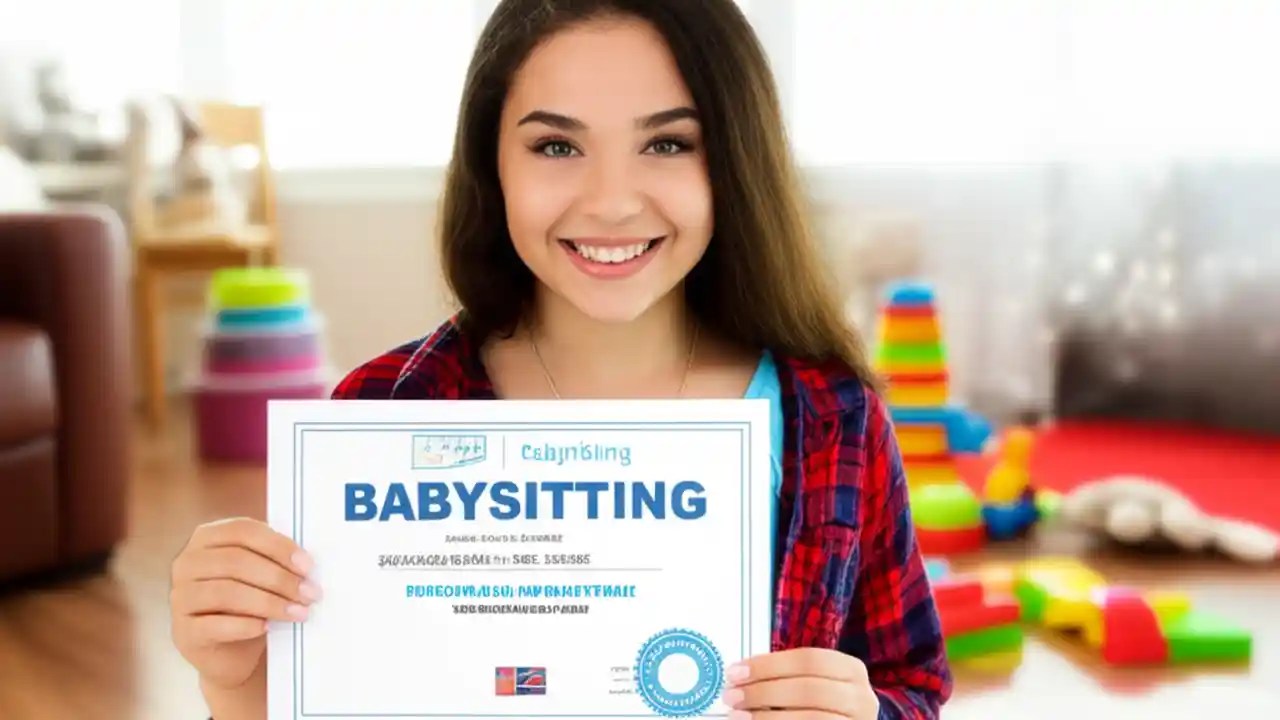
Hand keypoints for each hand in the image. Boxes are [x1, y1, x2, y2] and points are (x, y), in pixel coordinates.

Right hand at [170, 517, 319, 689]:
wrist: (231, 652)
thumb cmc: (250, 604)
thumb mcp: (261, 575)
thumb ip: (275, 560)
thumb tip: (305, 564)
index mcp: (207, 537)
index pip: (243, 531)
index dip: (278, 546)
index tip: (307, 566)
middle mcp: (187, 563)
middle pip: (236, 562)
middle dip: (279, 578)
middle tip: (310, 593)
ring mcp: (180, 597)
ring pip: (227, 593)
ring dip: (269, 603)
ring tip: (298, 612)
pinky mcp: (183, 631)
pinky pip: (215, 625)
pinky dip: (246, 625)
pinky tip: (267, 627)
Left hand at [722, 648, 879, 718]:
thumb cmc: (825, 702)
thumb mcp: (814, 682)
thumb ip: (785, 675)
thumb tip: (740, 675)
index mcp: (851, 670)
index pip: (808, 660)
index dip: (769, 665)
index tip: (735, 672)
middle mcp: (861, 697)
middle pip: (808, 689)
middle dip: (764, 691)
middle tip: (731, 695)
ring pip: (811, 718)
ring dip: (767, 717)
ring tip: (738, 715)